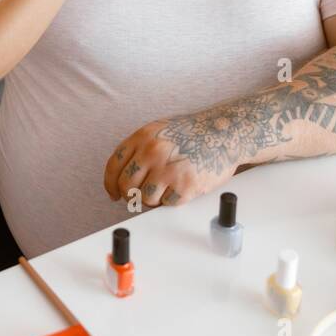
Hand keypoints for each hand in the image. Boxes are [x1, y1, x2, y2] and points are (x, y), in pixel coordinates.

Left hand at [102, 119, 235, 209]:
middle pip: (126, 186)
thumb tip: (122, 178)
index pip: (114, 166)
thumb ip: (140, 150)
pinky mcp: (185, 185)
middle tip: (143, 196)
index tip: (114, 193)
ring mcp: (168, 169)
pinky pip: (168, 204)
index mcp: (143, 137)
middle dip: (132, 196)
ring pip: (145, 199)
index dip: (111, 184)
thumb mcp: (160, 131)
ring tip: (167, 188)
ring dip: (154, 199)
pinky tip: (182, 187)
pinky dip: (173, 200)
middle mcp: (152, 152)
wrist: (225, 133)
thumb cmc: (194, 133)